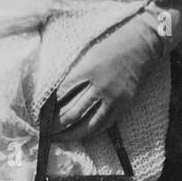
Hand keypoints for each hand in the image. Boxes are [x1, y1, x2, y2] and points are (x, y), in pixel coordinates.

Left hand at [53, 10, 163, 139]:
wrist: (143, 41)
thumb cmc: (112, 41)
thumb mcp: (87, 52)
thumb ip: (73, 72)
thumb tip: (55, 92)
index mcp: (87, 69)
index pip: (61, 95)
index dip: (48, 107)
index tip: (38, 114)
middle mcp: (100, 86)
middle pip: (72, 112)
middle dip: (55, 124)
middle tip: (43, 131)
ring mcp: (114, 97)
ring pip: (88, 124)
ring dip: (71, 134)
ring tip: (58, 139)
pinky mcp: (124, 103)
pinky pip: (105, 123)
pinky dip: (91, 131)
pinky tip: (81, 134)